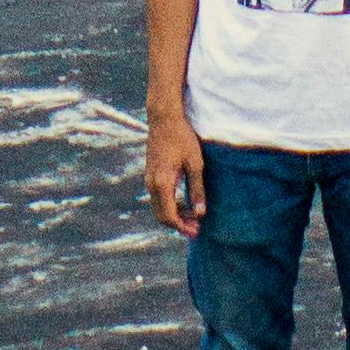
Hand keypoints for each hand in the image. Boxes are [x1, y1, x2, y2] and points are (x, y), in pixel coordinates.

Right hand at [146, 113, 204, 230]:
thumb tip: (200, 213)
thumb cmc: (181, 137)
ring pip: (159, 207)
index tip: (196, 231)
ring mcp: (149, 179)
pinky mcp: (151, 174)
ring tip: (193, 217)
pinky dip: (170, 205)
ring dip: (174, 215)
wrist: (163, 118)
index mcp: (162, 183)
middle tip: (196, 228)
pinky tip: (184, 204)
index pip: (169, 216)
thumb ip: (197, 189)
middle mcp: (151, 184)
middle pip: (162, 216)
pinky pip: (158, 198)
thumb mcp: (195, 163)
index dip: (182, 227)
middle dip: (178, 224)